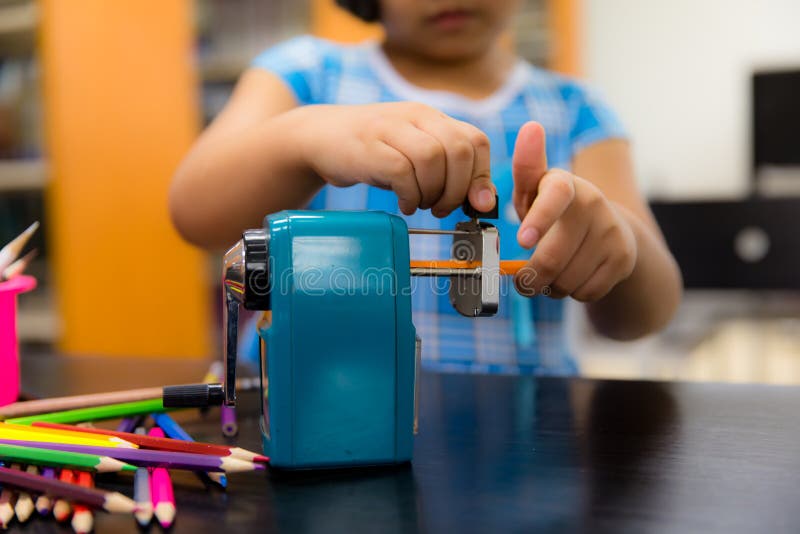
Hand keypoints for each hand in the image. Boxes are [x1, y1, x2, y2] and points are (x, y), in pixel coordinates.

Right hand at [294, 102, 495, 215]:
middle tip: (443, 208)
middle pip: (459, 150)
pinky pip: (402, 172)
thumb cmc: (375, 153)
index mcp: (433, 118)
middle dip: (458, 190)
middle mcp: (415, 117)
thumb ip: (452, 173)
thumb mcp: (417, 157)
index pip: (476, 141)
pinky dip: (409, 195)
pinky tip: (404, 203)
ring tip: (421, 204)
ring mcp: (390, 128)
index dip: (480, 176)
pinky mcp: (369, 147)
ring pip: (432, 158)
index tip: (472, 203)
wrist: (321, 137)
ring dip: (433, 192)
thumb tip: (485, 203)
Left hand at [511, 122, 636, 301]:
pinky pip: (585, 292)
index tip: (523, 240)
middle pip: (551, 258)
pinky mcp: (623, 259)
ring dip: (550, 286)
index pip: (556, 195)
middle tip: (523, 279)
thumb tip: (532, 127)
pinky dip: (572, 292)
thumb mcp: (535, 188)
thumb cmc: (554, 208)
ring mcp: (612, 232)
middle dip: (530, 277)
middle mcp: (594, 204)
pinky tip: (574, 276)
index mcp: (566, 185)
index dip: (539, 219)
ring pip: (566, 280)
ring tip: (551, 272)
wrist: (606, 228)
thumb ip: (527, 166)